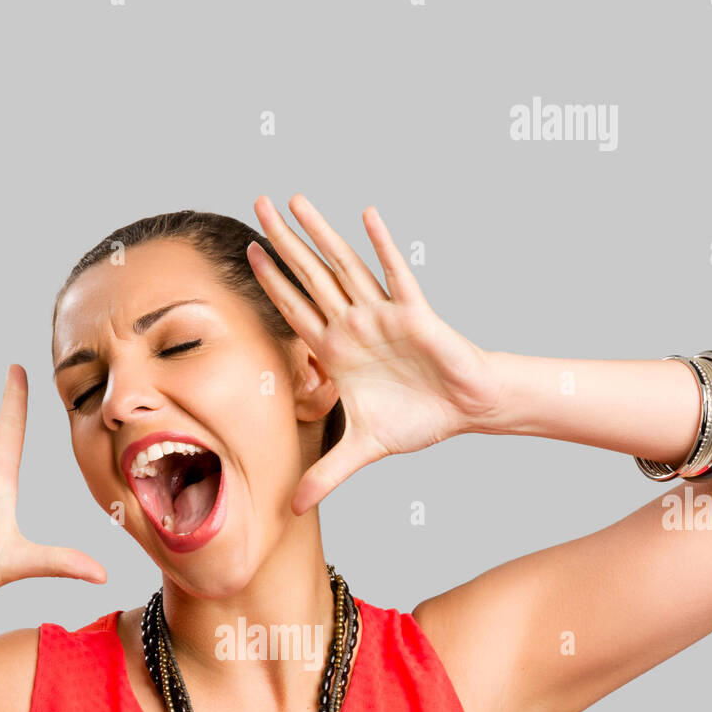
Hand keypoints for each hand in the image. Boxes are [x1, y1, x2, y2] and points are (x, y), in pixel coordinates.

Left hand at [250, 193, 505, 513]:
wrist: (463, 409)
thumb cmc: (417, 418)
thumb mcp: (362, 450)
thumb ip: (326, 474)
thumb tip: (292, 510)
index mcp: (337, 351)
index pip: (295, 310)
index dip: (271, 283)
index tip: (247, 252)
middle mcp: (354, 324)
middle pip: (309, 276)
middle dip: (283, 242)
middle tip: (256, 203)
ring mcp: (381, 315)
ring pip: (343, 266)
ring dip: (319, 234)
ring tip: (293, 200)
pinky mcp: (414, 314)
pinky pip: (395, 275)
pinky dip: (381, 247)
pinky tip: (365, 215)